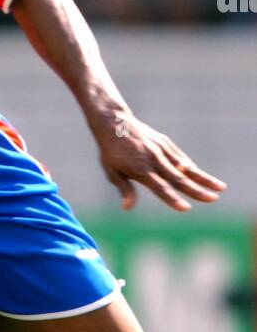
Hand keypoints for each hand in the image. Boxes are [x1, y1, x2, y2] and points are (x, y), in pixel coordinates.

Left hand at [97, 115, 224, 212]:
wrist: (114, 123)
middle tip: (213, 199)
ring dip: (203, 178)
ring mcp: (162, 150)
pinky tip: (202, 176)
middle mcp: (154, 160)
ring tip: (220, 188)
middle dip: (197, 190)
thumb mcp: (112, 172)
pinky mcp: (165, 143)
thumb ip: (124, 189)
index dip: (172, 199)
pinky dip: (192, 168)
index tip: (186, 208)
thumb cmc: (111, 152)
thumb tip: (127, 208)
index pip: (160, 188)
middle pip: (178, 179)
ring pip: (185, 167)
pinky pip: (180, 158)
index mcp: (141, 169)